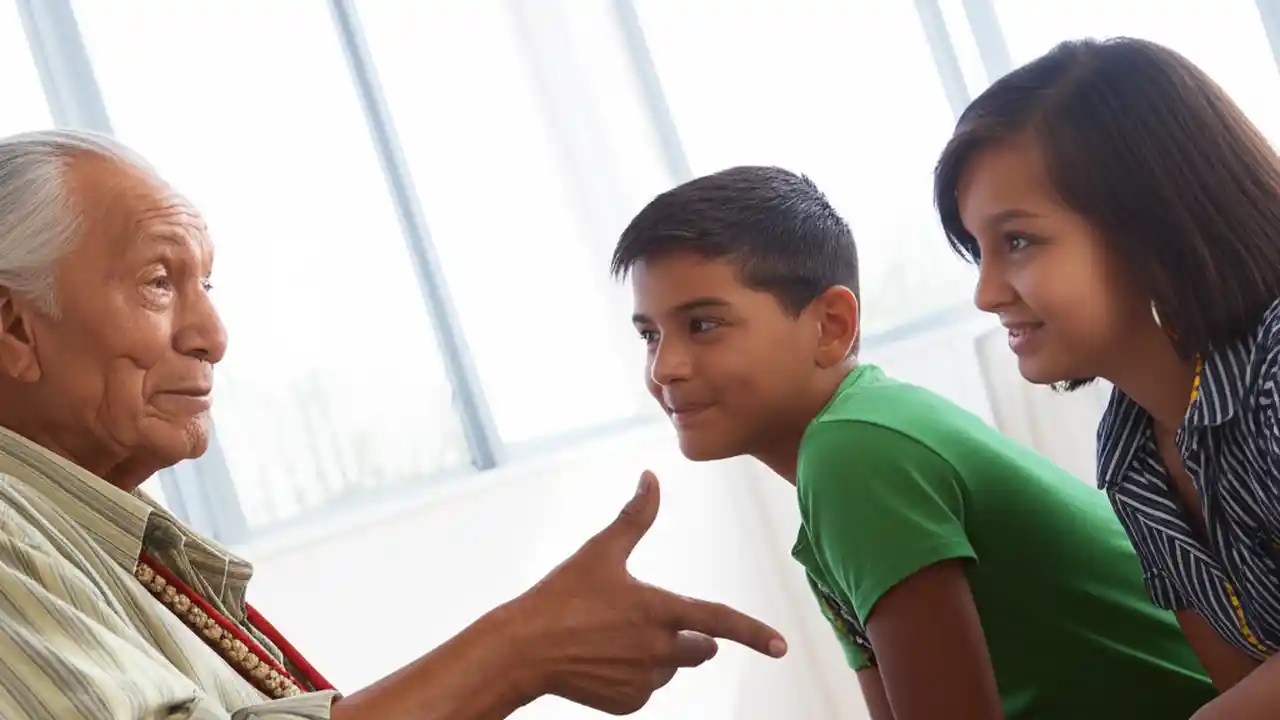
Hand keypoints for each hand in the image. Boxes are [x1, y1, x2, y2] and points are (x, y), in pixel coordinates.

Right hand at [505, 471, 787, 714]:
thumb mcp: (600, 552)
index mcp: (660, 611)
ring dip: (659, 655)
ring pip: (670, 668)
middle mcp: (659, 651)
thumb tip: (651, 477)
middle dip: (693, 637)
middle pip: (702, 649)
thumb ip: (635, 516)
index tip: (781, 645)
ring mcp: (643, 682)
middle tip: (655, 621)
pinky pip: (644, 688)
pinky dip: (633, 675)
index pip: (720, 621)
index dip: (754, 632)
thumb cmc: (560, 596)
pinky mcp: (626, 704)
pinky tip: (603, 659)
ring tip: (614, 637)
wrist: (522, 650)